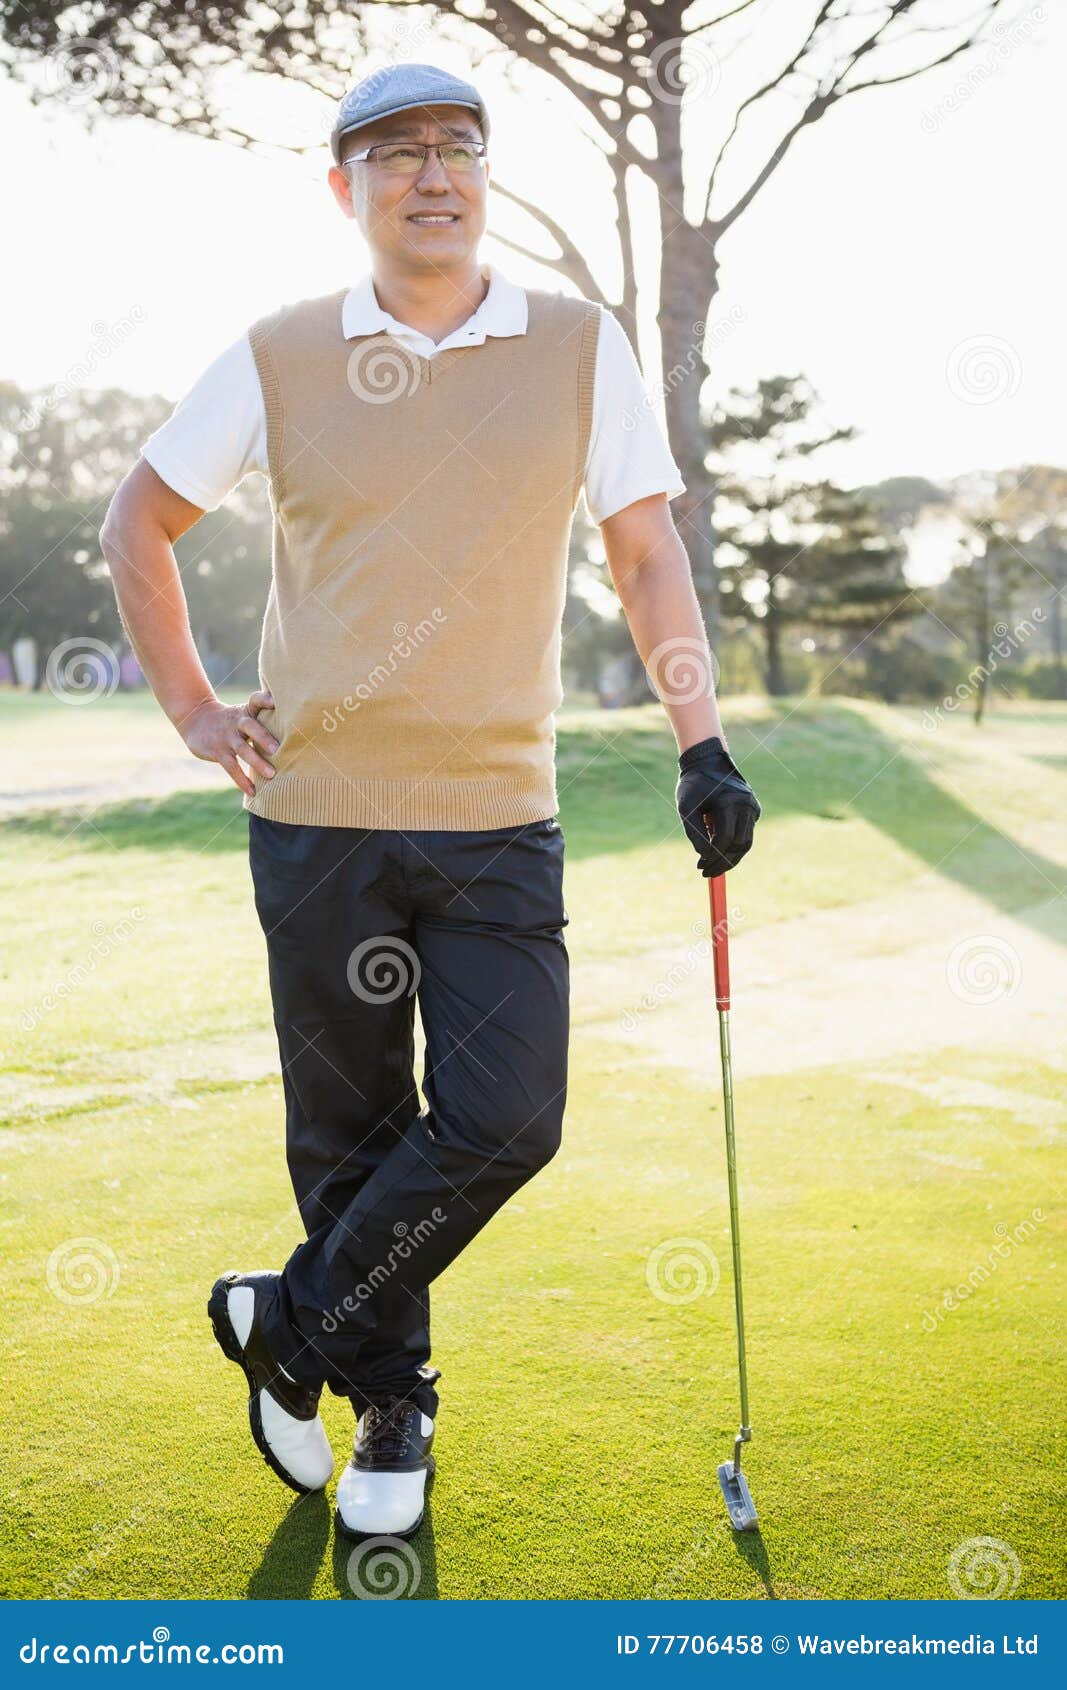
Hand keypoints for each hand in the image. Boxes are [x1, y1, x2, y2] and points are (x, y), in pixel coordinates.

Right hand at [178, 690, 278, 798]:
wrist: (196, 720)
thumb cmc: (231, 720)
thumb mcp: (244, 713)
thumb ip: (264, 720)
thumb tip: (296, 733)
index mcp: (247, 711)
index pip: (255, 701)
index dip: (263, 699)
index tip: (273, 701)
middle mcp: (237, 722)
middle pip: (250, 727)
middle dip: (263, 737)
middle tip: (277, 749)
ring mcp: (226, 737)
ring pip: (242, 749)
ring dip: (257, 762)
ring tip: (272, 774)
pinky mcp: (218, 751)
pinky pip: (231, 767)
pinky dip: (242, 781)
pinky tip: (253, 792)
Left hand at [675, 735, 759, 875]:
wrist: (708, 761)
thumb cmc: (693, 784)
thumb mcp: (686, 807)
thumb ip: (694, 832)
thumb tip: (704, 856)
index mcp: (730, 802)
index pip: (725, 839)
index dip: (713, 857)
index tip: (700, 867)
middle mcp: (746, 805)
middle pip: (740, 845)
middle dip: (723, 863)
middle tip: (707, 873)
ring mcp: (752, 807)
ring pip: (746, 842)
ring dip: (731, 858)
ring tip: (714, 867)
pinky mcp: (753, 809)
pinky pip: (746, 833)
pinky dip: (735, 846)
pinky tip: (720, 852)